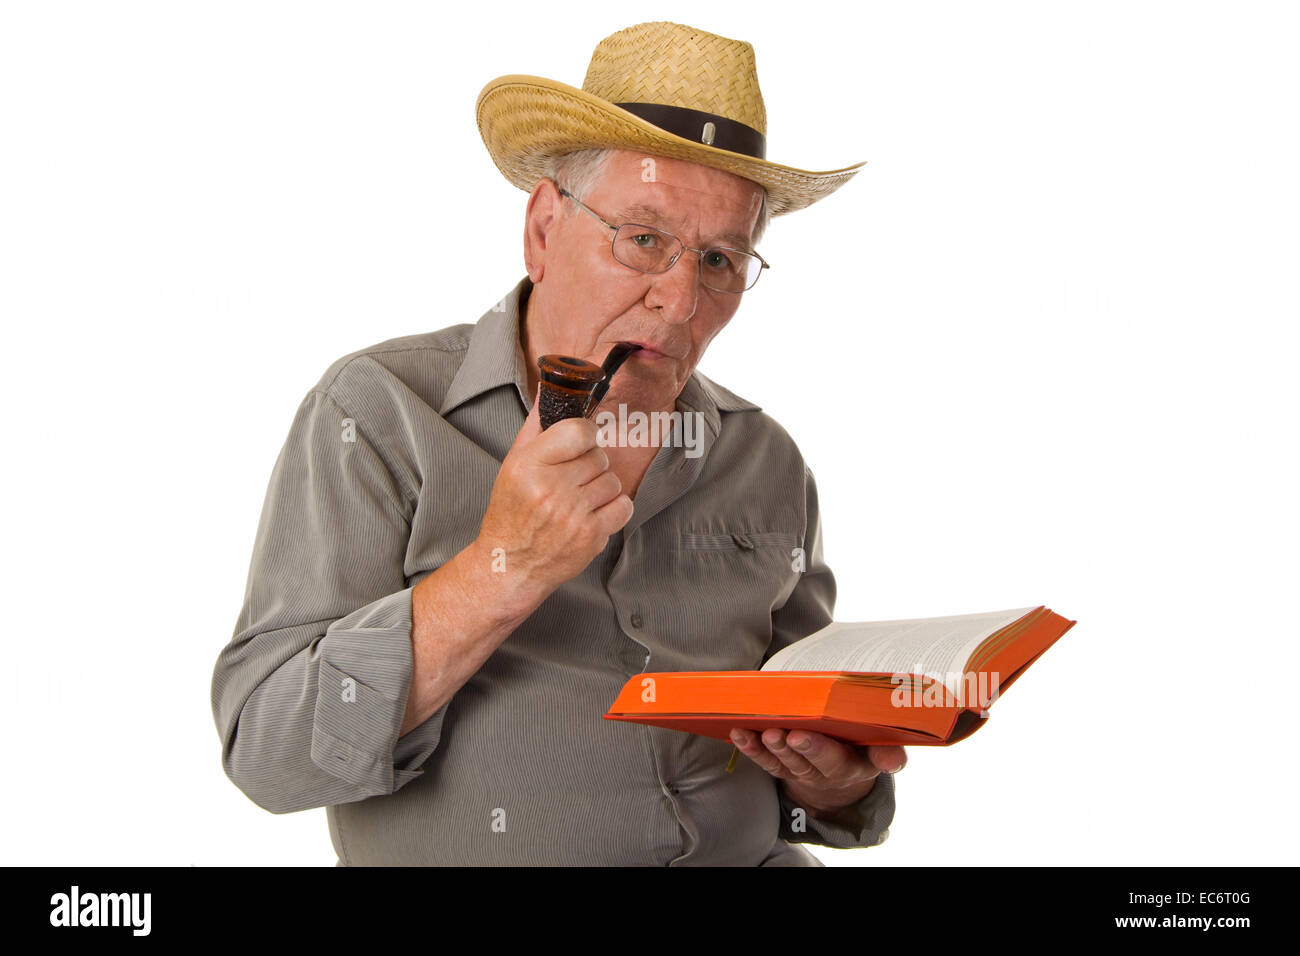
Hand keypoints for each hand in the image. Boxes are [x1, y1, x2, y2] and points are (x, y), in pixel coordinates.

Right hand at [476, 385, 633, 596]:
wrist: (510, 564)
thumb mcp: (513, 465)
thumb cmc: (511, 512)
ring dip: (602, 488)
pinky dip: (614, 508)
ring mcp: (573, 514)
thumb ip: (535, 428)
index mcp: (529, 465)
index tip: (580, 443)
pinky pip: (624, 506)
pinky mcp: (591, 536)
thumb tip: (548, 390)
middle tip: (572, 480)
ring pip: (613, 480)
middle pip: (599, 456)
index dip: (585, 434)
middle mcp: (551, 488)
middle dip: (590, 465)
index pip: (578, 431)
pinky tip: (593, 513)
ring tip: (579, 499)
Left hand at [729, 728, 905, 816]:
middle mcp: (822, 771)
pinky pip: (765, 762)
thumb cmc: (862, 750)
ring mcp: (799, 770)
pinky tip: (737, 734)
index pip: (834, 759)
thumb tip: (894, 759)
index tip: (801, 736)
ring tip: (758, 733)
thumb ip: (887, 755)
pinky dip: (750, 748)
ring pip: (783, 762)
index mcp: (850, 765)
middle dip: (791, 747)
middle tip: (780, 733)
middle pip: (805, 761)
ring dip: (769, 748)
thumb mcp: (879, 756)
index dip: (817, 749)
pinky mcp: (782, 768)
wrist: (842, 778)